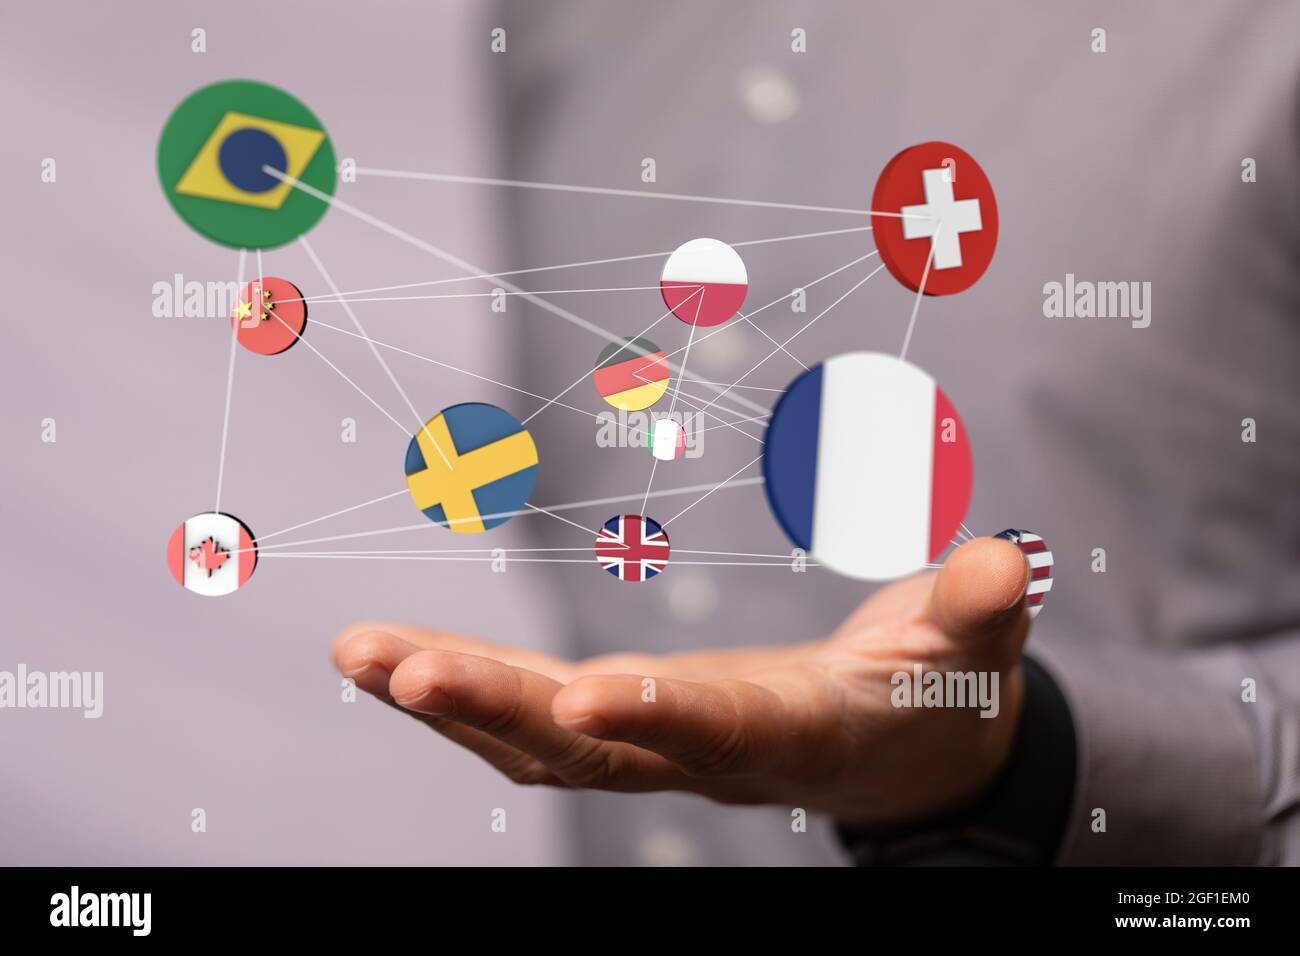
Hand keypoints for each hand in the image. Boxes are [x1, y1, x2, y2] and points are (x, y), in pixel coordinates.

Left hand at [331, 537, 1032, 826]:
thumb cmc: (939, 689)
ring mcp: (662, 749)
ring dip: (451, 703)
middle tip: (397, 669)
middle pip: (598, 747)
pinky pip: (536, 724)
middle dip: (498, 709)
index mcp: (801, 733)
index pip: (726, 729)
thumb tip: (1006, 562)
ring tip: (358, 655)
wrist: (902, 749)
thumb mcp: (973, 648)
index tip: (587, 692)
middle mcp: (712, 754)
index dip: (665, 715)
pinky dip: (466, 697)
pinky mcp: (634, 729)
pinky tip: (398, 663)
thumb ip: (980, 610)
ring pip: (543, 744)